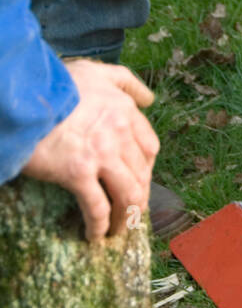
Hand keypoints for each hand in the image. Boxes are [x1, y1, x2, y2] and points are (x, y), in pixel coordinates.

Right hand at [21, 60, 159, 241]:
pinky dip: (99, 225)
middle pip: (142, 175)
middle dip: (139, 197)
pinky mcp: (78, 173)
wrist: (25, 95)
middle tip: (129, 211)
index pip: (150, 148)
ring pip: (128, 195)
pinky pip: (97, 207)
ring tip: (117, 230)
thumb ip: (124, 81)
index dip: (146, 168)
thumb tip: (149, 99)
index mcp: (125, 112)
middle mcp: (119, 134)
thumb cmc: (55, 82)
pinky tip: (95, 235)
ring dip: (126, 217)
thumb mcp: (96, 71)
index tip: (138, 179)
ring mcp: (101, 155)